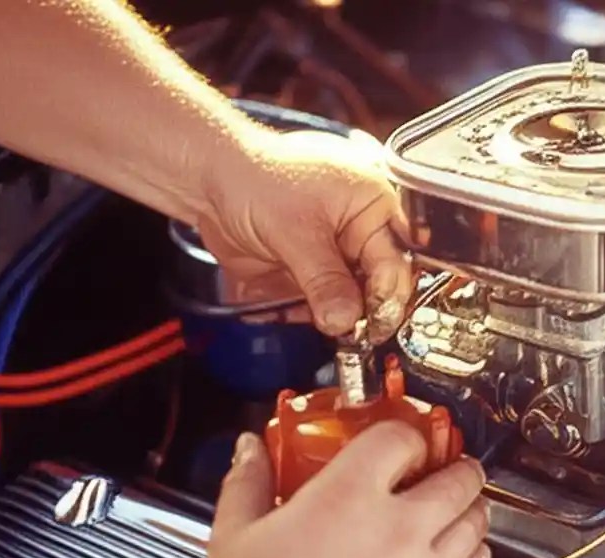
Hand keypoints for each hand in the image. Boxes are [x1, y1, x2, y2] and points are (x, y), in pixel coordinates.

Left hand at [197, 128, 413, 339]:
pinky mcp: (310, 274)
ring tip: (315, 323)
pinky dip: (304, 315)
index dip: (387, 295)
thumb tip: (346, 319)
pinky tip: (287, 312)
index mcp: (374, 206)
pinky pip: (318, 305)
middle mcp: (361, 232)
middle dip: (363, 312)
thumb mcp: (295, 230)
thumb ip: (324, 279)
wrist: (208, 180)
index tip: (373, 323)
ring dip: (333, 318)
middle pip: (378, 285)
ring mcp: (335, 255)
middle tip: (348, 332)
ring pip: (349, 300)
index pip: (396, 261)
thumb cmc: (255, 178)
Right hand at [203, 427, 490, 557]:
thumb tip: (251, 451)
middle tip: (446, 465)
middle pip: (458, 476)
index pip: (402, 438)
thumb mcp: (234, 536)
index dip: (405, 434)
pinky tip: (463, 551)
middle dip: (455, 465)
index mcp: (348, 498)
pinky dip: (475, 553)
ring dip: (471, 506)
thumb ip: (248, 481)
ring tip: (458, 503)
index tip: (400, 443)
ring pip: (476, 521)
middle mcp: (398, 529)